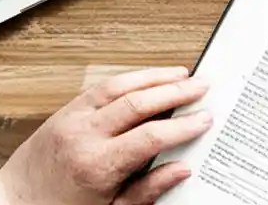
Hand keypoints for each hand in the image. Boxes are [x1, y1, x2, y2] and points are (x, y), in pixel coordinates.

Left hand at [0, 67, 212, 204]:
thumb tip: (181, 170)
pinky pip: (100, 87)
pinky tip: (146, 78)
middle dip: (177, 92)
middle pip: (141, 102)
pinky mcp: (63, 112)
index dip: (184, 125)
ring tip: (181, 75)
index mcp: (98, 167)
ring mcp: (71, 120)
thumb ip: (148, 191)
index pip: (152, 136)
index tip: (204, 119)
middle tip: (202, 87)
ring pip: (121, 85)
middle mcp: (84, 137)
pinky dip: (128, 78)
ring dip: (154, 77)